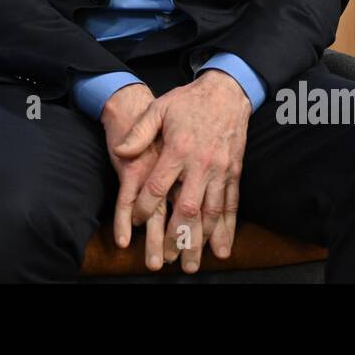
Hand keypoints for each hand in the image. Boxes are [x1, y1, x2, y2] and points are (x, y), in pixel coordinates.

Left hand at [112, 70, 251, 272]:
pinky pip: (231, 204)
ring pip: (211, 211)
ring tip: (192, 263)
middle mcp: (201, 163)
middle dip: (175, 236)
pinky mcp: (234, 172)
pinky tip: (222, 248)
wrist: (226, 92)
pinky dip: (227, 228)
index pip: (157, 186)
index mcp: (178, 149)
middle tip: (165, 259)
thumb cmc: (188, 101)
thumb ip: (139, 132)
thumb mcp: (159, 108)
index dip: (143, 206)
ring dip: (202, 240)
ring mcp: (220, 169)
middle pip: (187, 207)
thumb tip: (119, 151)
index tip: (133, 220)